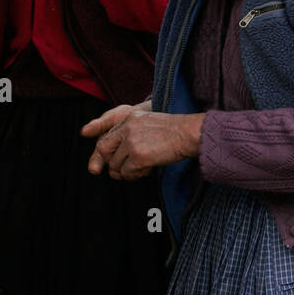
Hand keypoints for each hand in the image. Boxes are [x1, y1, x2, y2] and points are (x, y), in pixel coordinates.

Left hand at [83, 106, 202, 181]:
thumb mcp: (149, 123)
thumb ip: (131, 132)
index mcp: (129, 118)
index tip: (108, 161)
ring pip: (115, 165)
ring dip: (126, 171)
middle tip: (119, 171)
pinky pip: (127, 172)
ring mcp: (131, 143)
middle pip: (104, 150)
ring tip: (140, 169)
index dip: (106, 152)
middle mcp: (127, 129)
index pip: (106, 136)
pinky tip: (146, 170)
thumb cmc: (175, 131)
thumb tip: (118, 152)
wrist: (189, 133)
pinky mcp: (138, 157)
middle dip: (110, 163)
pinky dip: (135, 175)